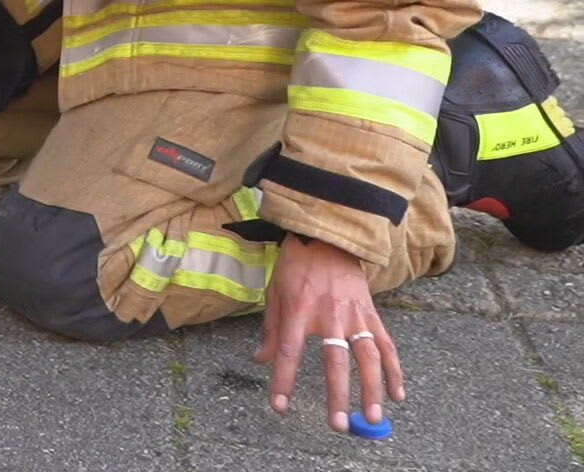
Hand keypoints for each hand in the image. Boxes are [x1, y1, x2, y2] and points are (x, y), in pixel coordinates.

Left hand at [255, 235, 405, 431]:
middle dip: (336, 395)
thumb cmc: (295, 265)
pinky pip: (387, 345)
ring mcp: (354, 315)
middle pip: (334, 361)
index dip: (283, 381)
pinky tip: (398, 394)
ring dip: (372, 389)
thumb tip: (260, 360)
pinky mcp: (372, 313)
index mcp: (298, 310)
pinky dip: (395, 370)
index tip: (280, 407)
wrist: (327, 236)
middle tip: (337, 424)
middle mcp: (328, 314)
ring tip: (373, 418)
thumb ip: (270, 328)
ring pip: (368, 357)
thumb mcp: (274, 292)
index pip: (288, 352)